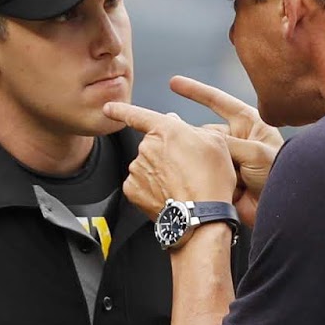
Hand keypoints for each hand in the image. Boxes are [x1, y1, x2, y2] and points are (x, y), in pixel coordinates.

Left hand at [101, 101, 237, 219]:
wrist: (201, 216)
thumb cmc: (212, 180)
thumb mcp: (215, 143)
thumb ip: (193, 128)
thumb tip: (178, 125)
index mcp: (166, 130)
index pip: (137, 115)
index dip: (120, 109)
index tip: (108, 108)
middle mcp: (147, 146)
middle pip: (152, 145)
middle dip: (165, 153)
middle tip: (186, 169)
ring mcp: (137, 168)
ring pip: (146, 165)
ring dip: (159, 172)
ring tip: (180, 185)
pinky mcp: (132, 189)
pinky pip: (140, 184)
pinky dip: (151, 189)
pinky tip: (168, 195)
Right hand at [171, 75, 282, 201]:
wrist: (284, 209)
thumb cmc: (280, 175)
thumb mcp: (256, 153)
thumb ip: (226, 143)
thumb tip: (198, 139)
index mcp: (250, 125)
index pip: (219, 102)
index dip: (197, 92)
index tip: (175, 83)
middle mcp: (238, 140)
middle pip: (206, 132)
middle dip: (196, 140)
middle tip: (183, 145)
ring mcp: (230, 160)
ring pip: (203, 153)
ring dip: (201, 160)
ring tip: (205, 170)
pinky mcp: (224, 179)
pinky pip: (205, 172)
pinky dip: (202, 176)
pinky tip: (202, 181)